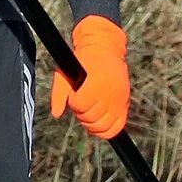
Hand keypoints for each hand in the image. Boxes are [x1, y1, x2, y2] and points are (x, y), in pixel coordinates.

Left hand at [48, 15, 129, 139]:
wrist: (106, 50)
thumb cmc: (83, 61)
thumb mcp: (65, 72)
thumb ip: (58, 94)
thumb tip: (56, 114)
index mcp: (96, 84)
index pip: (80, 105)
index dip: (73, 101)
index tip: (74, 94)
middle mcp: (111, 94)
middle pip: (89, 117)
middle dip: (80, 111)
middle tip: (80, 101)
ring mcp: (120, 102)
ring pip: (100, 126)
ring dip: (89, 122)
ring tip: (87, 109)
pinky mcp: (125, 106)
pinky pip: (115, 129)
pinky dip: (104, 131)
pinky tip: (96, 121)